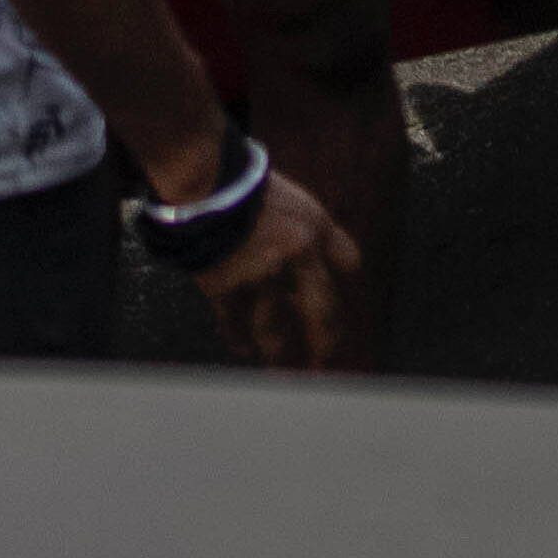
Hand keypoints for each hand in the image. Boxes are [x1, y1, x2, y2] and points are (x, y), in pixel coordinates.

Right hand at [183, 161, 370, 369]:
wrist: (209, 185)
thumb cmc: (247, 185)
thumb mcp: (293, 200)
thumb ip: (306, 232)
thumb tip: (307, 268)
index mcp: (316, 228)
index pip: (348, 261)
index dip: (347, 282)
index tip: (345, 302)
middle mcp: (297, 255)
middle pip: (322, 312)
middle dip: (325, 342)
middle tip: (325, 361)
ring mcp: (261, 275)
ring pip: (273, 328)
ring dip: (277, 352)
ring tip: (281, 372)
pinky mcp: (226, 287)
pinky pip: (235, 321)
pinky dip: (238, 338)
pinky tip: (243, 349)